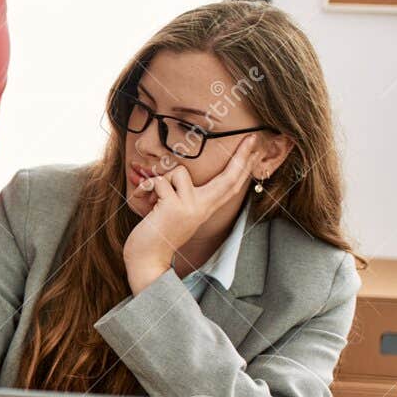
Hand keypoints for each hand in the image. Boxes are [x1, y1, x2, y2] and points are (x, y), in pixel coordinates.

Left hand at [123, 136, 256, 293]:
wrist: (145, 259)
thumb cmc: (156, 232)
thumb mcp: (175, 210)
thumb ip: (182, 193)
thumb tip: (180, 170)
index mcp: (205, 208)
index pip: (230, 184)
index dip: (243, 165)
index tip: (255, 146)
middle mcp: (202, 207)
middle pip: (229, 178)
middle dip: (242, 155)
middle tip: (253, 136)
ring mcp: (189, 207)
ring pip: (178, 171)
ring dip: (159, 179)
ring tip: (152, 197)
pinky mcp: (173, 206)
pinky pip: (159, 181)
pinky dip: (144, 187)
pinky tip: (141, 200)